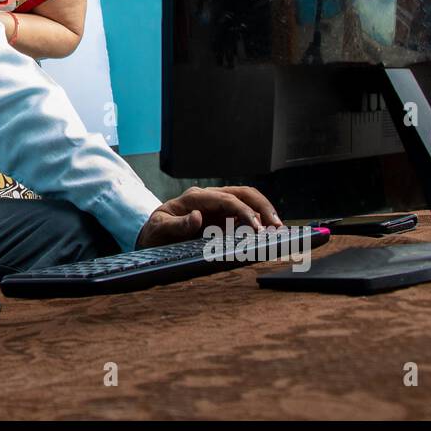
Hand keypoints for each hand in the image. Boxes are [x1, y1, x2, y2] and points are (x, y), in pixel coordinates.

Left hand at [134, 185, 280, 249]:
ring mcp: (217, 208)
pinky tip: (267, 235)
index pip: (226, 199)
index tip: (256, 227)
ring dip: (264, 213)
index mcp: (195, 197)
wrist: (152, 236)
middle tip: (277, 226)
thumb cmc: (155, 232)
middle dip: (263, 207)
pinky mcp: (221, 219)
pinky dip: (258, 223)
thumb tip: (196, 217)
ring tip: (278, 231)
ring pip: (247, 202)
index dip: (243, 212)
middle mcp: (209, 198)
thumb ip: (176, 225)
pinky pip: (244, 217)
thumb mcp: (159, 229)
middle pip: (243, 194)